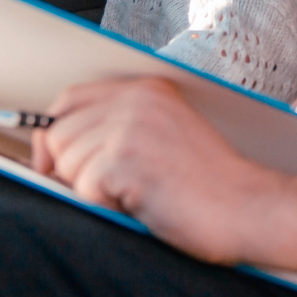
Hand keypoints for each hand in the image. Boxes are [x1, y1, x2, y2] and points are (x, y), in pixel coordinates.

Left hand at [32, 76, 285, 262]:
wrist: (247, 207)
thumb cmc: (208, 184)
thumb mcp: (163, 136)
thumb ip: (118, 127)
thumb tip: (49, 147)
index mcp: (147, 89)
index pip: (70, 99)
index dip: (54, 133)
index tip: (52, 162)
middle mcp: (137, 98)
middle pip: (58, 132)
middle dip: (69, 169)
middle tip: (105, 190)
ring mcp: (131, 125)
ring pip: (65, 163)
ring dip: (89, 190)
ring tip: (134, 194)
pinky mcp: (126, 157)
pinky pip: (82, 188)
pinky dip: (103, 206)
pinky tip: (139, 203)